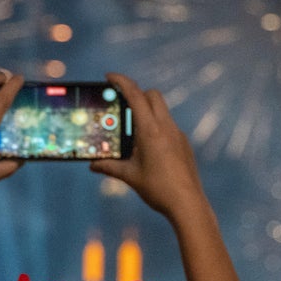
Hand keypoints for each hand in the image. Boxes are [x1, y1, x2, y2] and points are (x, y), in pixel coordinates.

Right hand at [89, 73, 206, 222]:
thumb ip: (109, 167)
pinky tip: (148, 146)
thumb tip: (92, 165)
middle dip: (137, 93)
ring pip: (162, 110)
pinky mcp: (184, 144)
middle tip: (121, 103)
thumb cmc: (158, 189)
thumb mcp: (129, 176)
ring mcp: (178, 134)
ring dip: (147, 110)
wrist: (187, 204)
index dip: (122, 81)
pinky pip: (169, 125)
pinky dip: (157, 126)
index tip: (109, 76)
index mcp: (150, 130)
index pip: (135, 95)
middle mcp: (166, 127)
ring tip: (132, 129)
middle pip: (152, 95)